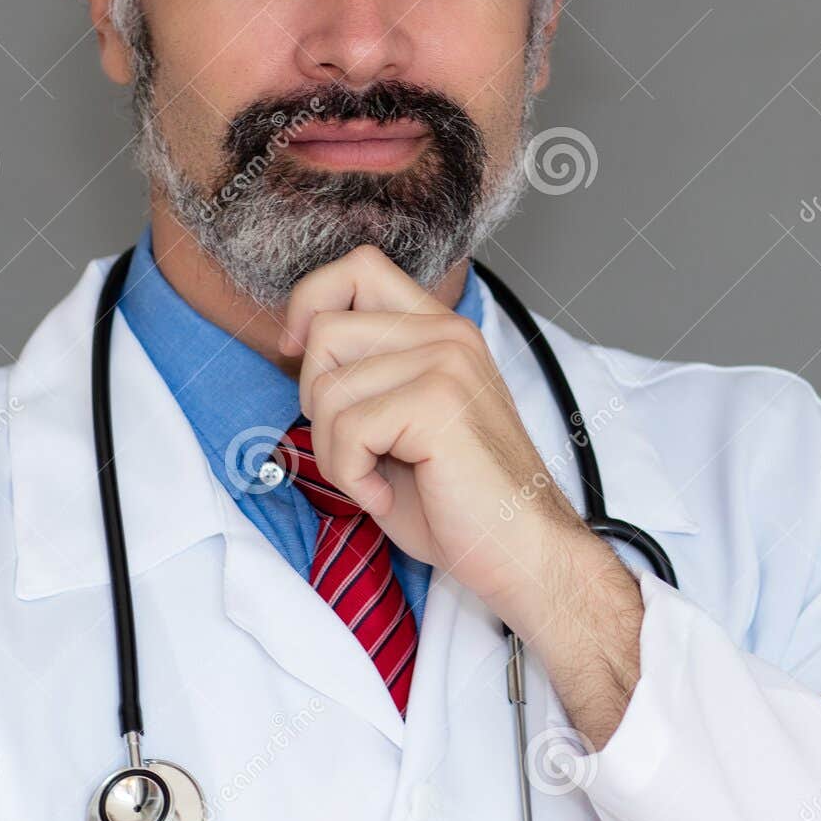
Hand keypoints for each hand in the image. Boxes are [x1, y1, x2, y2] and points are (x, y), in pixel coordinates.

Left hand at [279, 245, 586, 618]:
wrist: (524, 554)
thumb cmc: (458, 502)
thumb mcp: (399, 423)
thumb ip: (361, 375)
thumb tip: (296, 349)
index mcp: (440, 331)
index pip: (358, 267)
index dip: (311, 304)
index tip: (301, 357)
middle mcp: (445, 334)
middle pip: (324, 331)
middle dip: (316, 404)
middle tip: (358, 450)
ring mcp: (445, 363)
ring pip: (326, 389)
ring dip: (334, 452)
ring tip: (378, 479)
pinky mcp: (438, 403)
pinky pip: (346, 431)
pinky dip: (352, 478)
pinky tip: (388, 495)